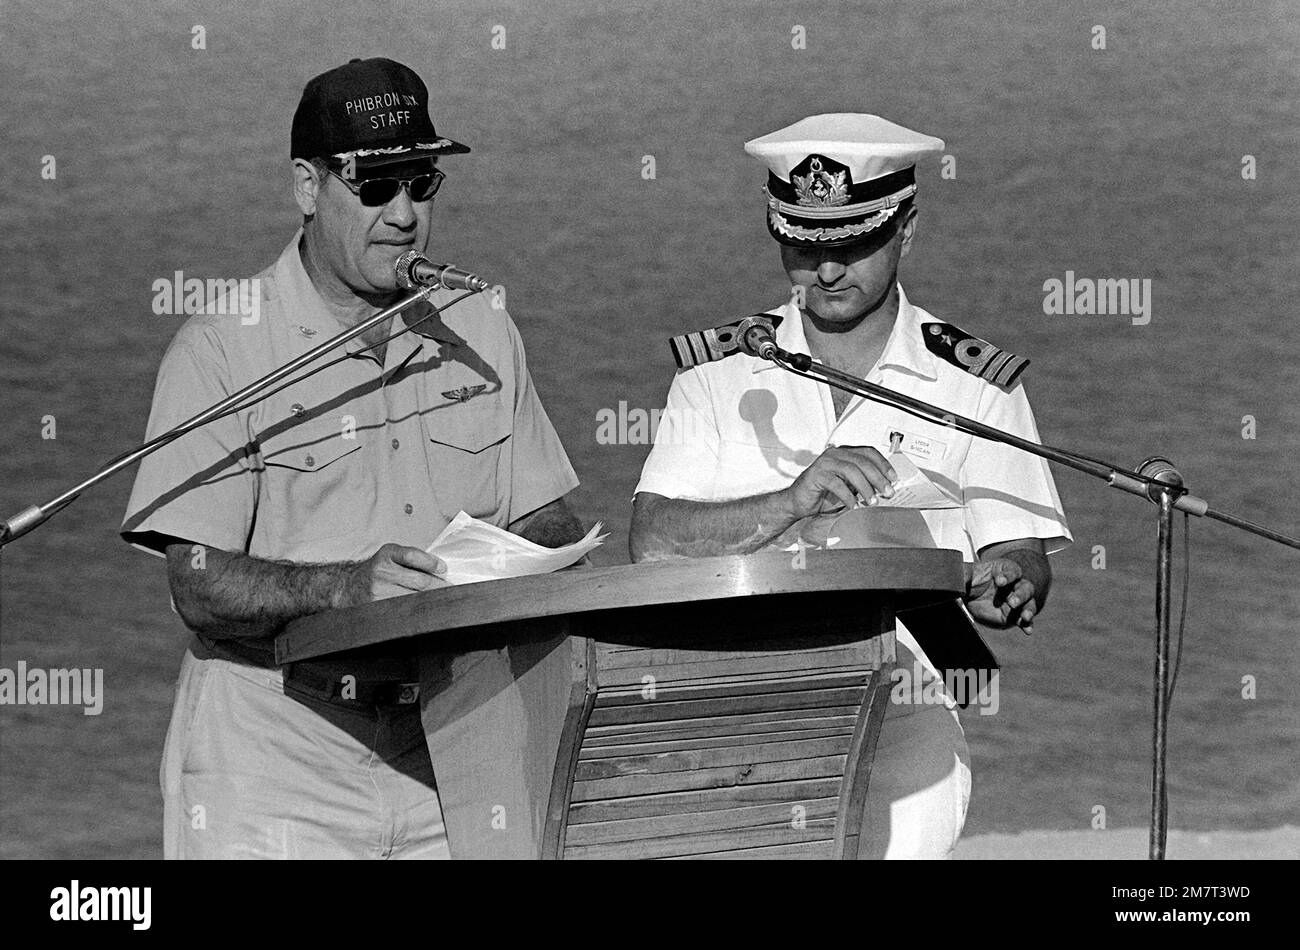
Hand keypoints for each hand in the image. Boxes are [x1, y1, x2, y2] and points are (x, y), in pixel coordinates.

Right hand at [347, 544, 447, 602]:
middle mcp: (382, 571)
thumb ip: (412, 560)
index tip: (444, 569)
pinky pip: (404, 611)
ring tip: (443, 604)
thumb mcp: (391, 557)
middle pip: (419, 581)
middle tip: (452, 591)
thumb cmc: (376, 572)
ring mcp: (379, 591)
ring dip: (432, 601)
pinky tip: (427, 614)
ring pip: (415, 598)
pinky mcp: (377, 607)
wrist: (347, 587)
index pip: (412, 556)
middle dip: (439, 587)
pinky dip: (418, 612)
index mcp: (387, 554)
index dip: (431, 563)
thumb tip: (443, 572)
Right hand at [782, 445, 897, 518]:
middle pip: (862, 461)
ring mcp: (824, 463)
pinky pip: (836, 484)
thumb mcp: (848, 487)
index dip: (883, 464)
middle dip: (878, 478)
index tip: (894, 478)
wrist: (797, 503)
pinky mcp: (816, 475)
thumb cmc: (822, 495)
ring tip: (871, 501)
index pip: (868, 452)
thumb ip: (863, 483)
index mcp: (844, 454)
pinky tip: (853, 505)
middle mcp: (835, 455)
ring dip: (865, 487)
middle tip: (887, 492)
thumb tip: (885, 487)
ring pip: (851, 470)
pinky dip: (848, 496)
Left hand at [965, 557, 1037, 632]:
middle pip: (1025, 588)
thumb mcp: (966, 574)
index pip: (1012, 571)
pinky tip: (1028, 631)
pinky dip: (1027, 625)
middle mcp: (1015, 585)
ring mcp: (1016, 601)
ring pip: (1028, 604)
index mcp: (1005, 570)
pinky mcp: (1013, 615)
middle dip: (1020, 595)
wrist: (972, 594)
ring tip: (1025, 617)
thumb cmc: (973, 578)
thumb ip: (963, 575)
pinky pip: (1023, 621)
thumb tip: (955, 578)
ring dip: (1028, 610)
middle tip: (1012, 602)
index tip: (999, 581)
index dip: (1008, 576)